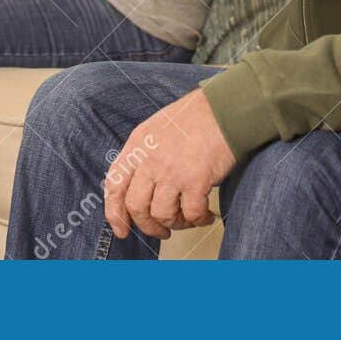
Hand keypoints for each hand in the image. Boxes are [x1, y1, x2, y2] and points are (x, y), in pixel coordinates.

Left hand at [105, 88, 234, 240]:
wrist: (225, 108)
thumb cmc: (196, 116)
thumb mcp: (156, 128)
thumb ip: (144, 154)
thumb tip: (141, 188)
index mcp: (138, 144)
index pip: (115, 185)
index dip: (114, 213)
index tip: (122, 229)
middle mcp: (150, 159)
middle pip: (136, 206)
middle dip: (148, 226)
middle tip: (161, 231)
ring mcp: (172, 170)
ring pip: (162, 214)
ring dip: (175, 224)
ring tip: (187, 219)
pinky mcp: (195, 180)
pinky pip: (191, 214)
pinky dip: (198, 220)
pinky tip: (206, 215)